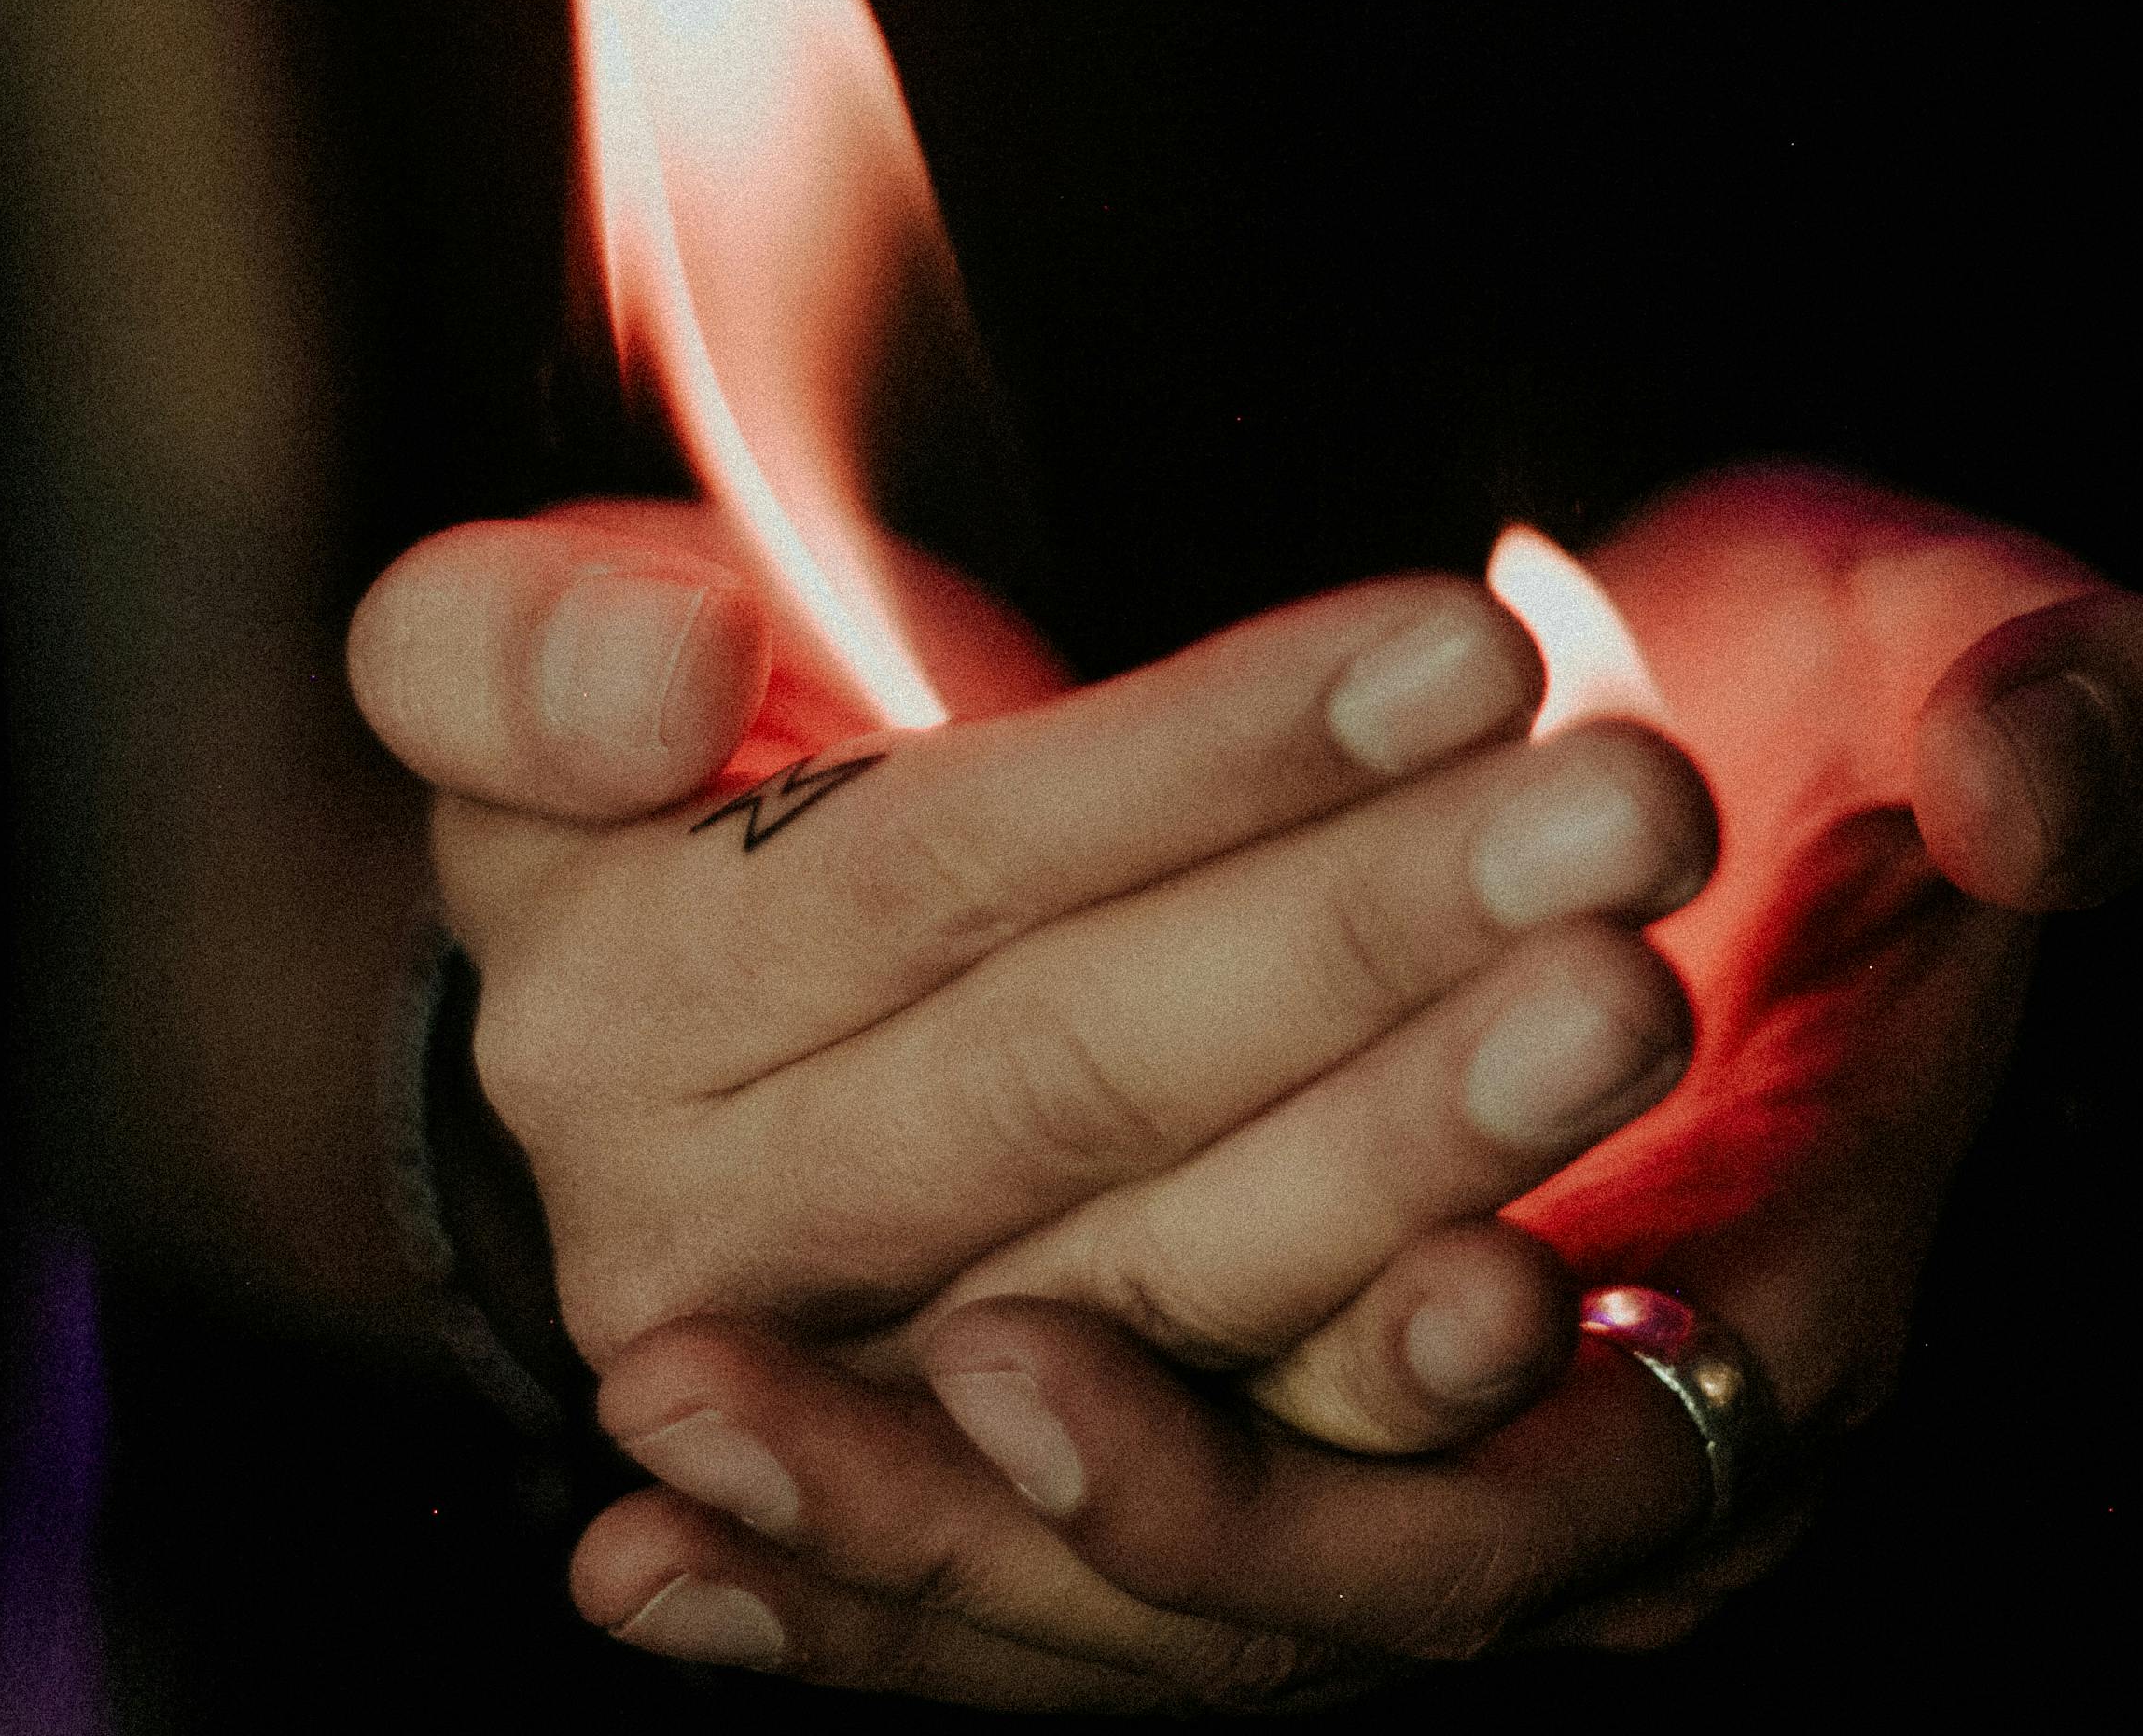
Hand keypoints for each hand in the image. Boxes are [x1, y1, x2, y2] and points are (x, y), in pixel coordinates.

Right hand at [348, 500, 1719, 1450]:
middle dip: (1365, 937)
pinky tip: (1532, 1303)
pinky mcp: (1033, 1494)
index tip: (1460, 646)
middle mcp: (717, 1252)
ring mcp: (888, 1397)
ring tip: (1629, 994)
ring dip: (1418, 1149)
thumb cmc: (676, 801)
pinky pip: (1219, 1461)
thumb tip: (669, 675)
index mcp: (611, 1019)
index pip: (936, 871)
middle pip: (1076, 1078)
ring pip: (1171, 1279)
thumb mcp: (511, 680)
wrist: (663, 1083)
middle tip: (1631, 807)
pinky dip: (1377, 1387)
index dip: (1202, 761)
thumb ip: (517, 651)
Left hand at [566, 464, 2142, 1701]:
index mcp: (1777, 1298)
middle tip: (699, 1395)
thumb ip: (2063, 711)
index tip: (1010, 1366)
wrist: (1791, 769)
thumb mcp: (1977, 641)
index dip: (1257, 1470)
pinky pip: (1082, 1576)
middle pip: (1266, 1598)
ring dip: (882, 1563)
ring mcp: (1438, 1451)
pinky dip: (877, 1577)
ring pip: (1142, 1627)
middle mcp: (1601, 1442)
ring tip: (632, 1468)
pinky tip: (634, 1568)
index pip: (1506, 1497)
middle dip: (978, 1521)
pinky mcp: (1295, 1414)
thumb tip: (2029, 778)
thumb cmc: (1869, 689)